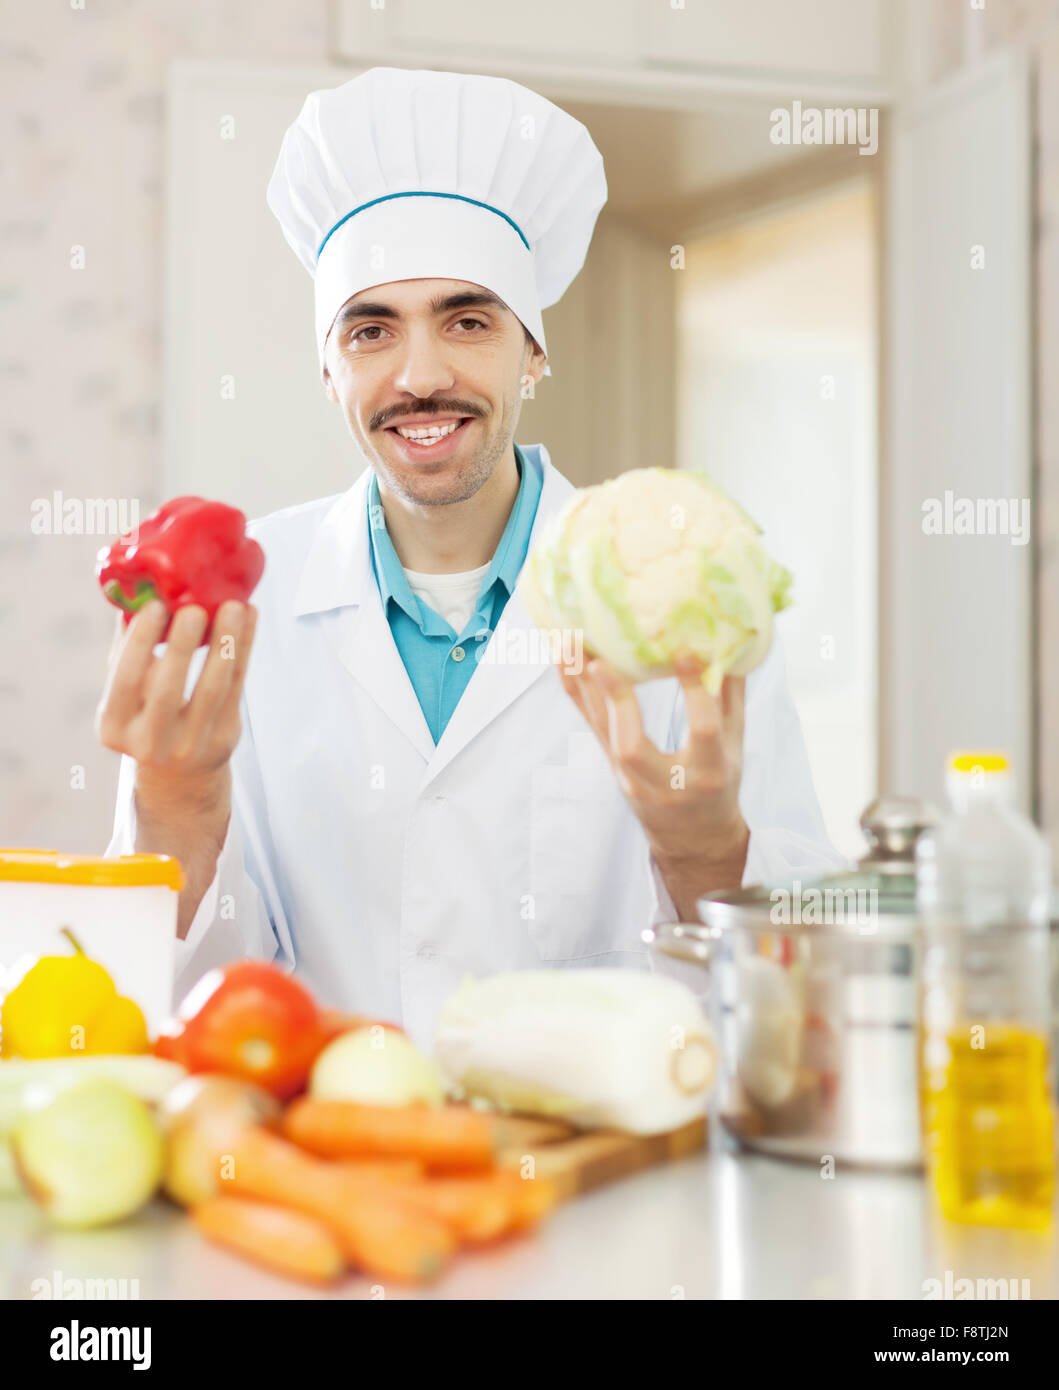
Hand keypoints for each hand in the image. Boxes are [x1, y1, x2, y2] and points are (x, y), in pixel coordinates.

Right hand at [96, 599, 256, 780]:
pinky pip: (238, 688)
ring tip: (234, 607)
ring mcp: (190, 745)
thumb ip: (126, 649)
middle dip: (183, 646)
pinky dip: (244, 651)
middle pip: (168, 689)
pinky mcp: (225, 739)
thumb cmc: (146, 713)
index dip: (140, 643)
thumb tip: (130, 587)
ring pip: (212, 689)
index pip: (125, 680)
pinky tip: (249, 620)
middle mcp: (149, 742)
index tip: (156, 606)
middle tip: (195, 608)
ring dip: (226, 644)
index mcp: (113, 727)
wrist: (179, 770)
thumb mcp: (127, 692)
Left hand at [558, 651, 748, 910]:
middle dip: (617, 702)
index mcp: (708, 772)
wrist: (690, 837)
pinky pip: (590, 725)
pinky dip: (575, 690)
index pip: (703, 731)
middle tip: (601, 661)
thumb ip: (731, 697)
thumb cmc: (718, 784)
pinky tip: (563, 660)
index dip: (694, 693)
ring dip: (583, 686)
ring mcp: (631, 777)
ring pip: (602, 732)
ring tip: (570, 643)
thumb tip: (728, 642)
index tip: (685, 653)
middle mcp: (664, 781)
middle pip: (632, 746)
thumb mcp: (735, 746)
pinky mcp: (611, 766)